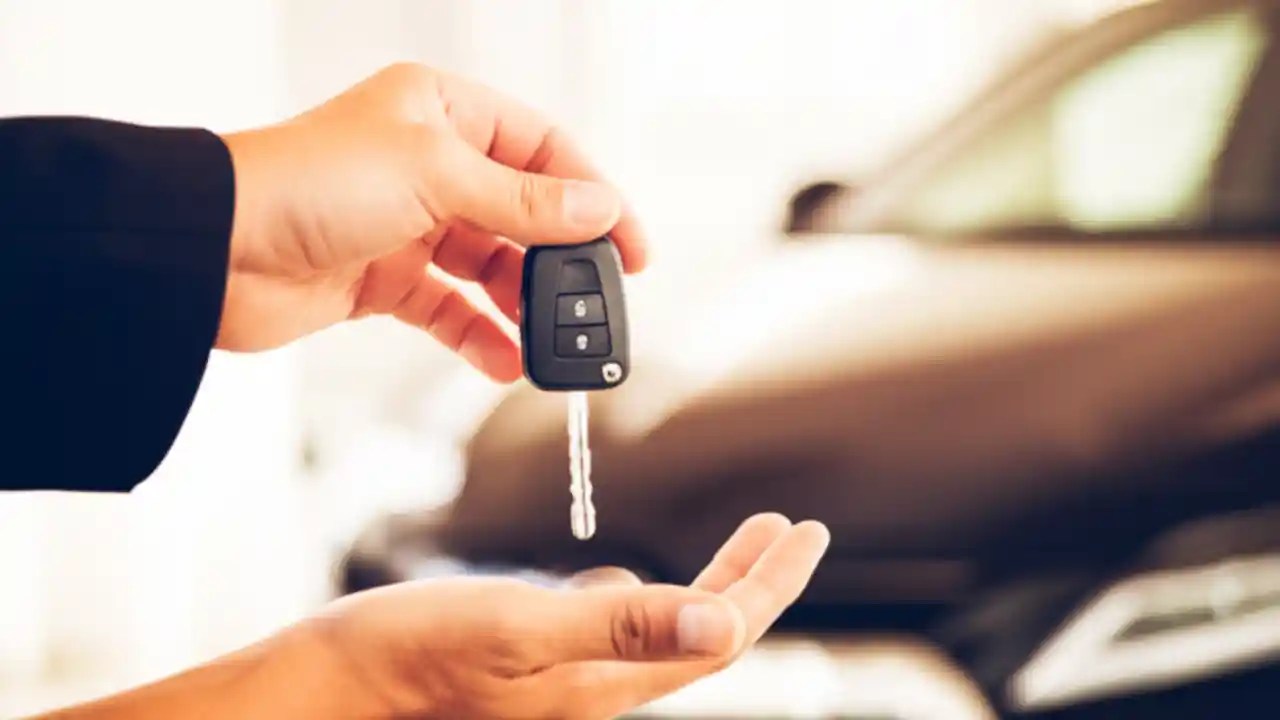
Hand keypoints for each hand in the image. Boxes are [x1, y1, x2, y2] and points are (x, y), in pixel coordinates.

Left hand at [218, 63, 646, 380]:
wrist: (214, 249)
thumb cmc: (307, 182)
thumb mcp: (436, 176)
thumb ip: (523, 201)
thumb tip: (599, 210)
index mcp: (440, 110)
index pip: (541, 148)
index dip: (591, 196)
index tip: (628, 246)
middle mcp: (427, 162)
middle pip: (520, 213)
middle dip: (557, 262)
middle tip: (593, 304)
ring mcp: (405, 223)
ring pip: (487, 268)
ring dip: (521, 307)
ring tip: (550, 345)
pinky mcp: (381, 278)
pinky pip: (448, 309)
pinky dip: (478, 336)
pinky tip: (504, 362)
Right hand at [294, 514, 826, 718]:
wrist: (332, 690)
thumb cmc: (411, 657)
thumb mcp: (521, 630)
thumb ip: (622, 628)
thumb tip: (727, 631)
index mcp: (606, 682)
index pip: (718, 632)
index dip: (770, 584)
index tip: (805, 531)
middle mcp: (595, 687)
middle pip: (701, 632)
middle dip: (751, 578)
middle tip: (787, 530)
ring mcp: (562, 679)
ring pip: (661, 629)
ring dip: (705, 582)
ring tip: (739, 544)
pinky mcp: (528, 664)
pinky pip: (609, 630)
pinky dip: (640, 598)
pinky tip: (629, 584)